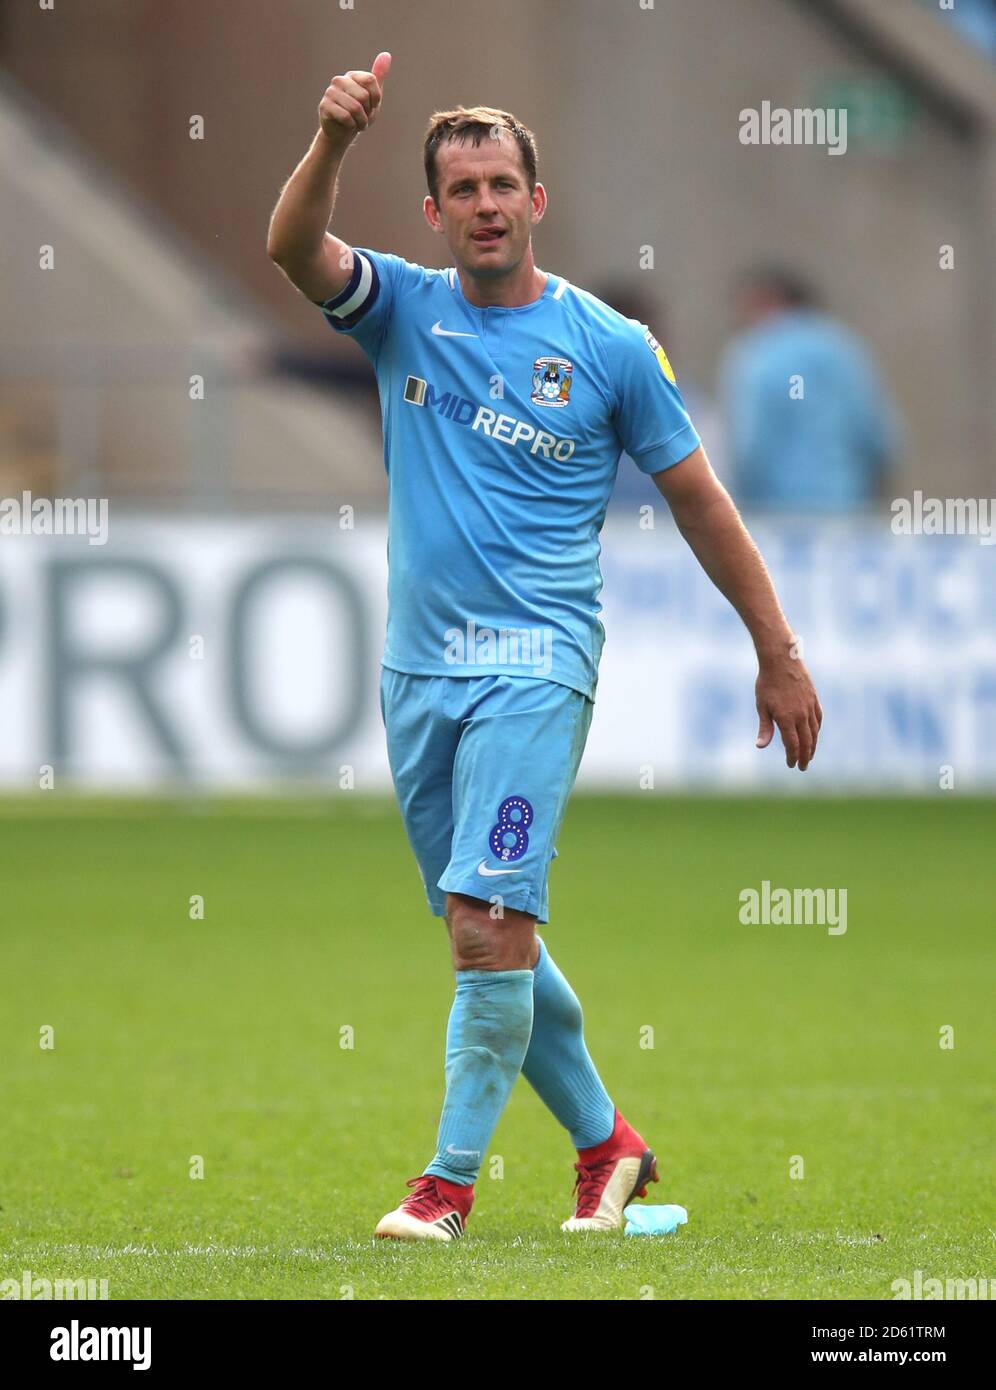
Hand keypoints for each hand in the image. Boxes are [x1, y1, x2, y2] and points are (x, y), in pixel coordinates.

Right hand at [319, 51, 391, 149]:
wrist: (343, 133)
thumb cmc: (359, 114)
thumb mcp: (373, 96)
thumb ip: (379, 76)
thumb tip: (386, 54)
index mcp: (352, 76)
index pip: (370, 80)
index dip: (375, 98)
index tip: (372, 105)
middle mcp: (339, 80)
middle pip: (363, 96)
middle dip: (368, 112)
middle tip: (363, 117)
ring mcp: (330, 92)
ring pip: (355, 108)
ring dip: (361, 121)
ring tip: (357, 123)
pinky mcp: (324, 106)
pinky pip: (346, 117)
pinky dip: (352, 125)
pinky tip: (348, 126)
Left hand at [755, 642, 822, 770]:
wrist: (781, 660)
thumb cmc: (767, 683)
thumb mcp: (762, 706)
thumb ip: (765, 728)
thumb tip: (760, 746)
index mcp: (787, 718)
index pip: (792, 745)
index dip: (792, 757)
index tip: (791, 765)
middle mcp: (801, 715)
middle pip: (806, 742)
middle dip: (805, 756)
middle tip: (802, 766)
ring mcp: (809, 707)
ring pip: (814, 732)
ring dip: (812, 746)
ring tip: (809, 755)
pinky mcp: (814, 699)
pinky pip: (818, 719)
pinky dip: (817, 730)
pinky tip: (814, 735)